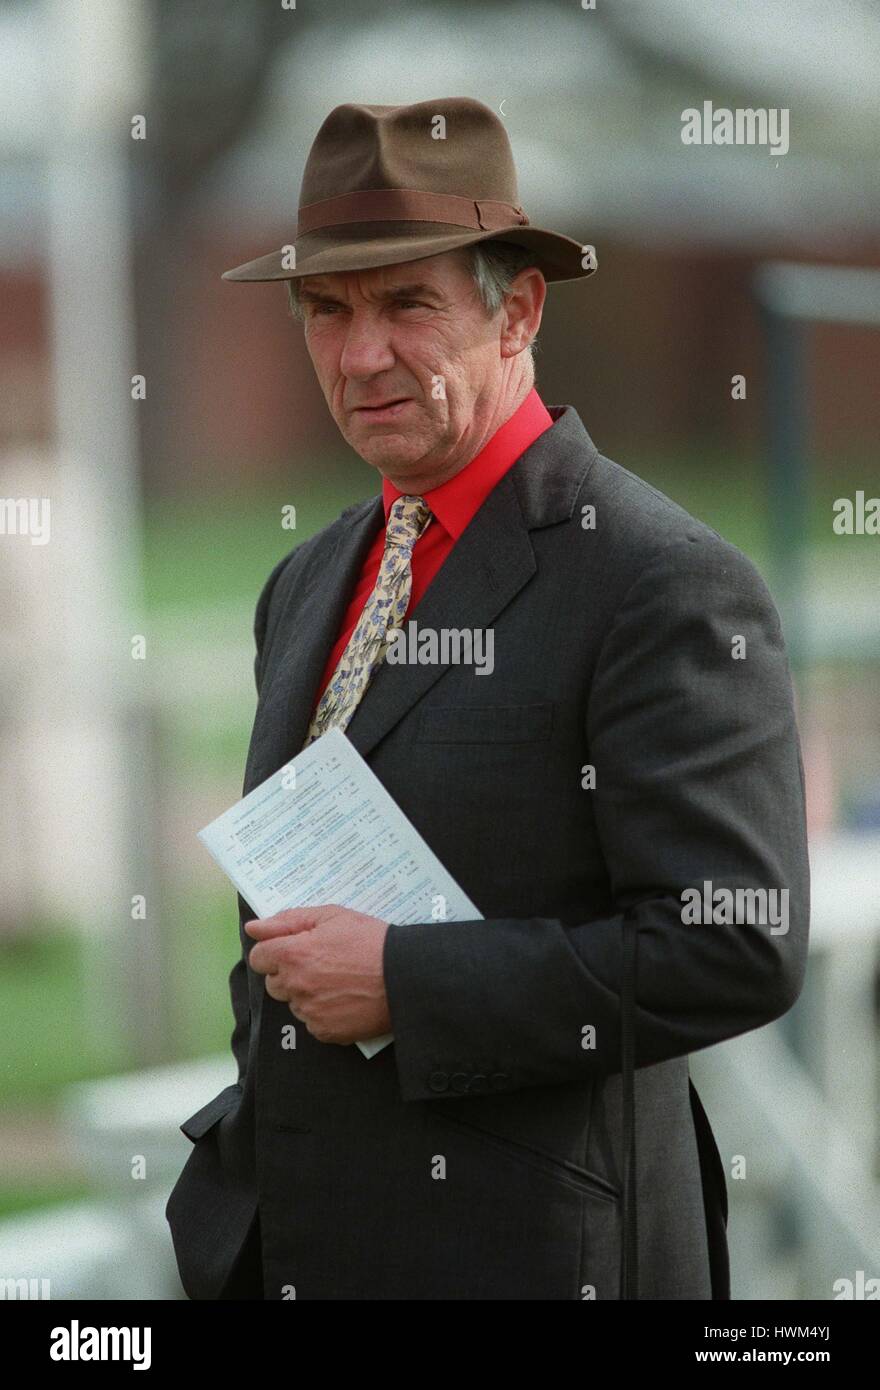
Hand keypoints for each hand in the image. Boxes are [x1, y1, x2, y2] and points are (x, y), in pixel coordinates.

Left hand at [244, 905, 391, 1044]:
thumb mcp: (332, 917)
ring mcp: (309, 1012)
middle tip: (321, 963)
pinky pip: (311, 1022)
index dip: (275, 950)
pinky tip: (344, 998)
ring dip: (306, 993)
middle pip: (274, 982)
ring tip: (338, 981)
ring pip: (293, 1002)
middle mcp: (296, 986)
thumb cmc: (371, 941)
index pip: (258, 958)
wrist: (405, 977)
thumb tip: (254, 928)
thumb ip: (288, 920)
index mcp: (293, 954)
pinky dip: (322, 1012)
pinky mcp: (325, 1031)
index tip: (294, 948)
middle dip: (290, 972)